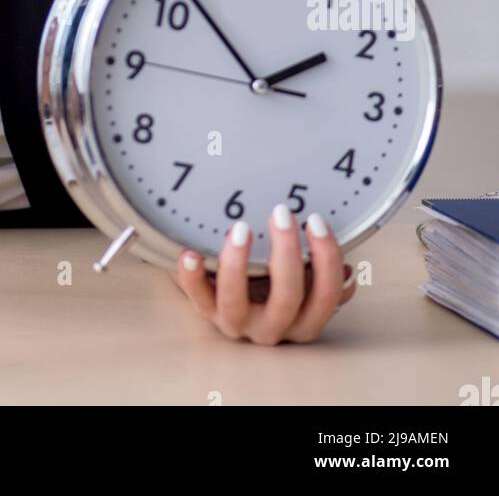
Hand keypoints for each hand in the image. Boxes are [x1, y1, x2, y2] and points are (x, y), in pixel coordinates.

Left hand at [170, 206, 356, 343]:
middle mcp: (274, 328)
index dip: (326, 258)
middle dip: (287, 253)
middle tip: (282, 212)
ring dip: (238, 264)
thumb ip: (322, 274)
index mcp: (304, 321)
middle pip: (287, 297)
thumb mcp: (305, 283)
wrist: (236, 304)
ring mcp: (239, 324)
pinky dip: (193, 278)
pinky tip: (191, 254)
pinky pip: (198, 299)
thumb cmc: (278, 284)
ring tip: (241, 228)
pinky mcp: (208, 314)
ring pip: (237, 304)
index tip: (315, 219)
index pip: (326, 295)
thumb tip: (349, 269)